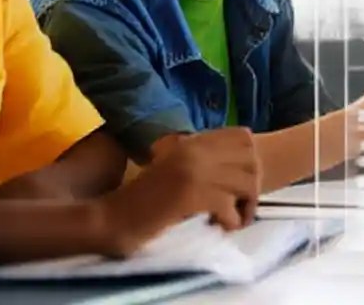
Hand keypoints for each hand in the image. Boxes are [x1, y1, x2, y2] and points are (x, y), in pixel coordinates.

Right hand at [97, 127, 260, 256]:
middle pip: (252, 160)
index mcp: (191, 142)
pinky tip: (217, 227)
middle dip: (252, 187)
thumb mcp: (173, 166)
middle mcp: (195, 150)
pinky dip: (231, 222)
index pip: (243, 136)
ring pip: (248, 184)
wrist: (111, 218)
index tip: (239, 181)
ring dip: (245, 207)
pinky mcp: (191, 196)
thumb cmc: (142, 198)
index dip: (249, 159)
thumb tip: (239, 164)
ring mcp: (194, 171)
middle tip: (239, 207)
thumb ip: (200, 159)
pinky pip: (231, 208)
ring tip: (230, 220)